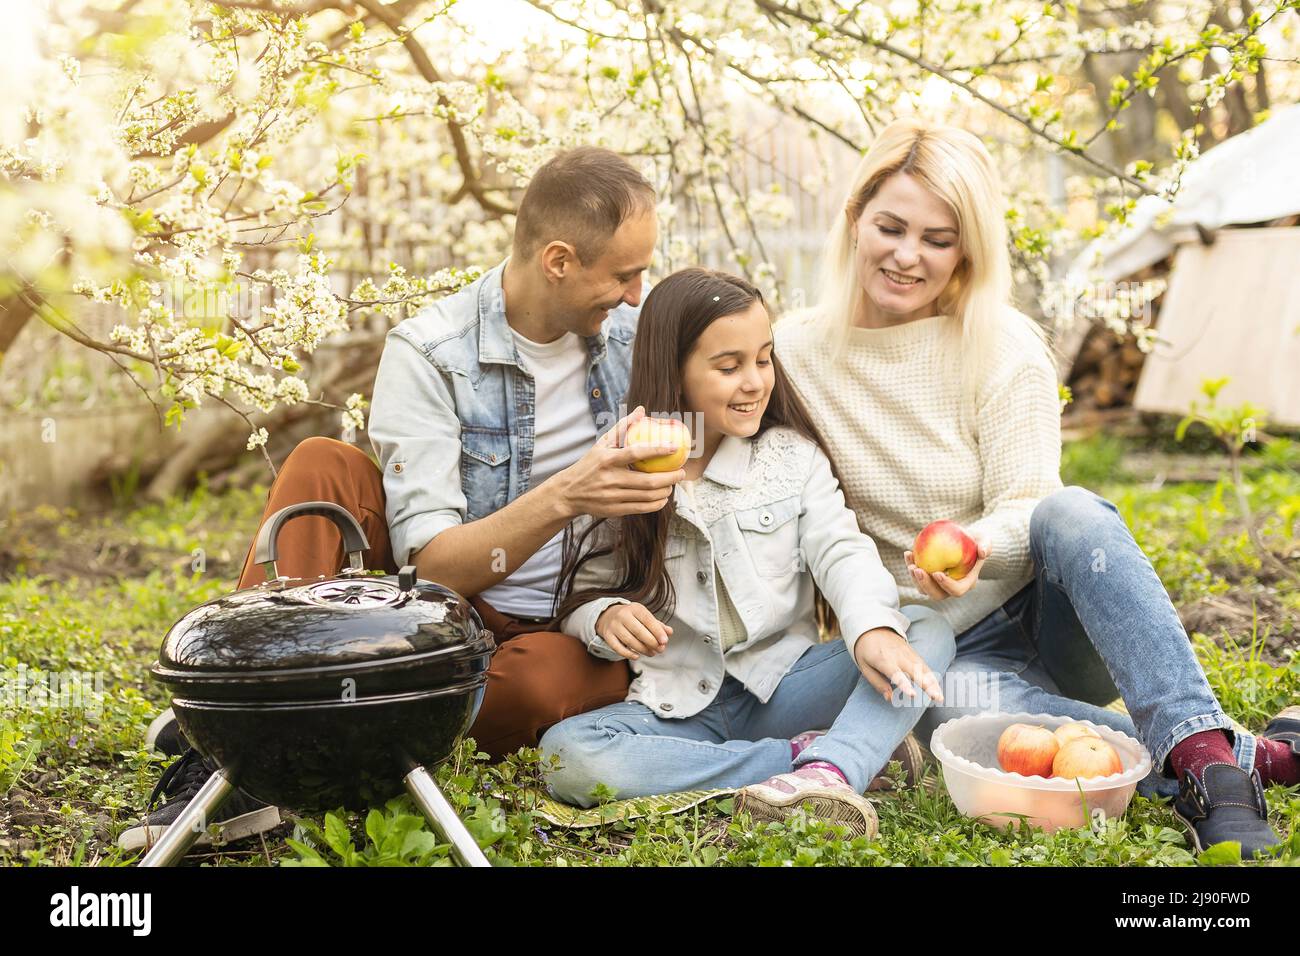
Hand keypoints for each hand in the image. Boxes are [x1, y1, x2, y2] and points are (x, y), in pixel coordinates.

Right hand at [550, 405, 686, 519]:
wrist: (568, 493)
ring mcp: (612, 496)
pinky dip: (656, 504)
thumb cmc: (589, 464)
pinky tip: (663, 498)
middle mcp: (610, 479)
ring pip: (647, 496)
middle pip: (648, 481)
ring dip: (666, 491)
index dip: (657, 450)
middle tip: (682, 472)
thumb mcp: (601, 443)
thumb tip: (641, 410)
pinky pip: (641, 508)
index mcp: (607, 459)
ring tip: (673, 484)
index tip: (674, 447)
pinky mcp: (614, 510)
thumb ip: (622, 427)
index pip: (636, 453)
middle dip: (670, 477)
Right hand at [596, 602, 672, 660]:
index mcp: (635, 608)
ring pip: (629, 641)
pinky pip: (617, 647)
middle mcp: (623, 615)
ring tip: (651, 653)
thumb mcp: (644, 617)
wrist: (608, 615)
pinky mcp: (607, 635)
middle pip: (639, 631)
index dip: (657, 631)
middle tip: (660, 649)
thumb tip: (669, 632)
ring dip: (643, 650)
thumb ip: (657, 625)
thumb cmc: (631, 617)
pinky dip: (628, 654)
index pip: (647, 620)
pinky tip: (637, 656)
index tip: (665, 641)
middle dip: (651, 642)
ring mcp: (614, 625)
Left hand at [852, 627, 944, 703]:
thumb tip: (889, 697)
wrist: (873, 627)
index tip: (913, 695)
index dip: (904, 685)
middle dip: (927, 685)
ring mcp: (908, 653)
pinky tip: (937, 689)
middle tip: (937, 698)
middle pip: (915, 671)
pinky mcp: (913, 653)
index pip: (896, 674)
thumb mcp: (865, 667)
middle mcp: (898, 656)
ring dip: (933, 683)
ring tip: (940, 698)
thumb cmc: (866, 650)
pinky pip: (924, 666)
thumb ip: (877, 683)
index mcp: (883, 660)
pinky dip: (932, 677)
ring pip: (923, 669)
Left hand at [904, 531, 989, 600]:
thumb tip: (982, 552)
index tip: (936, 573)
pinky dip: (911, 566)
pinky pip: (918, 576)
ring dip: (915, 580)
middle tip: (918, 570)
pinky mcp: (928, 577)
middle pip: (937, 594)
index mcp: (967, 583)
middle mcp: (951, 587)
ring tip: (911, 565)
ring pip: (924, 589)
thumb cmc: (976, 540)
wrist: (965, 541)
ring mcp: (939, 584)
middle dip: (926, 585)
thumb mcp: (984, 540)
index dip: (946, 585)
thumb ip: (986, 545)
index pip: (957, 590)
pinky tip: (908, 553)